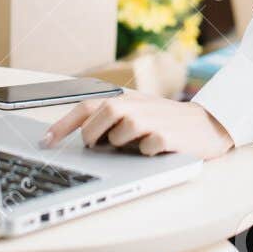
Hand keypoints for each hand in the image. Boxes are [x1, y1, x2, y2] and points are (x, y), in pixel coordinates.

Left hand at [39, 93, 235, 158]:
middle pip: (100, 114)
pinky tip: (155, 150)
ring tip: (135, 144)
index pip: (86, 105)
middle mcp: (137, 104)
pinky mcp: (167, 136)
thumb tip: (80, 139)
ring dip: (121, 144)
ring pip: (120, 133)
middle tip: (97, 146)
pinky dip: (144, 153)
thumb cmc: (165, 123)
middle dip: (93, 134)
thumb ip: (110, 120)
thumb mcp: (137, 114)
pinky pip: (143, 148)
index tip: (45, 142)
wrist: (207, 126)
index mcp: (126, 98)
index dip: (62, 124)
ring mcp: (153, 120)